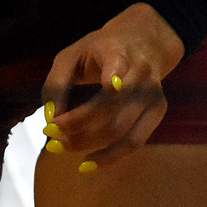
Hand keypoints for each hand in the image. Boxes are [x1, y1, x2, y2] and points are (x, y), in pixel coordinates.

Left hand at [39, 2, 186, 171]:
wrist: (141, 42)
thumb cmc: (98, 51)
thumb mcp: (71, 55)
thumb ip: (56, 83)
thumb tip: (51, 118)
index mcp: (118, 51)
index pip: (118, 64)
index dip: (114, 75)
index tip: (109, 85)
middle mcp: (141, 72)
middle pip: (110, 106)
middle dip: (76, 124)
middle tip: (48, 134)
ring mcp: (153, 93)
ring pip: (121, 129)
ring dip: (86, 142)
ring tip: (58, 147)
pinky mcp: (158, 111)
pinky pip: (134, 142)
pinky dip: (110, 157)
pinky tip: (86, 164)